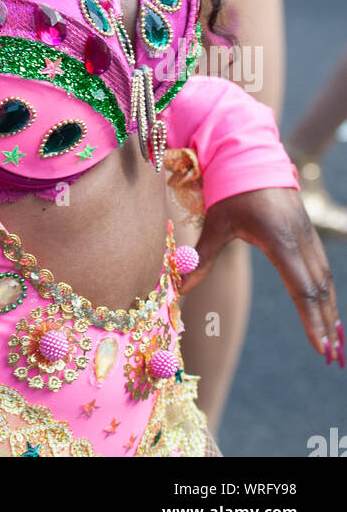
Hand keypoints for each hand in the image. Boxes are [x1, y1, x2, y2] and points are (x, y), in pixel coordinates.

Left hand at [181, 187, 342, 367]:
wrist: (249, 154)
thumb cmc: (229, 189)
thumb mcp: (216, 222)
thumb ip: (202, 256)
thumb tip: (180, 287)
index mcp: (280, 240)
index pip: (301, 289)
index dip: (311, 320)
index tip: (320, 347)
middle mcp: (300, 239)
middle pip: (319, 289)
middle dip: (327, 324)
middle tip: (333, 357)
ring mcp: (307, 233)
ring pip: (325, 278)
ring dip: (332, 310)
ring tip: (336, 341)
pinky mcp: (307, 230)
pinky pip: (323, 266)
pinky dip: (328, 291)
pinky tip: (329, 308)